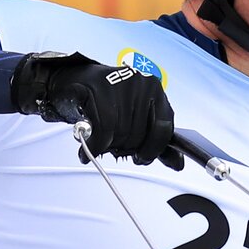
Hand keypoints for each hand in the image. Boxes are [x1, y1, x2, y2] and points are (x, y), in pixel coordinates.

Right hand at [11, 52, 180, 167]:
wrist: (71, 83)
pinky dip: (94, 145)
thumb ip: (156, 141)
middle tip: (112, 144)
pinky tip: (87, 149)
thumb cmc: (105, 103)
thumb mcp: (136, 120)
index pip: (164, 128)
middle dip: (124, 147)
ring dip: (107, 146)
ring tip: (99, 138)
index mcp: (156, 90)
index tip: (141, 157)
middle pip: (139, 135)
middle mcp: (142, 83)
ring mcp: (120, 83)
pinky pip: (103, 130)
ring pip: (121, 134)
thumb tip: (178, 165)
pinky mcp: (97, 88)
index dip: (152, 149)